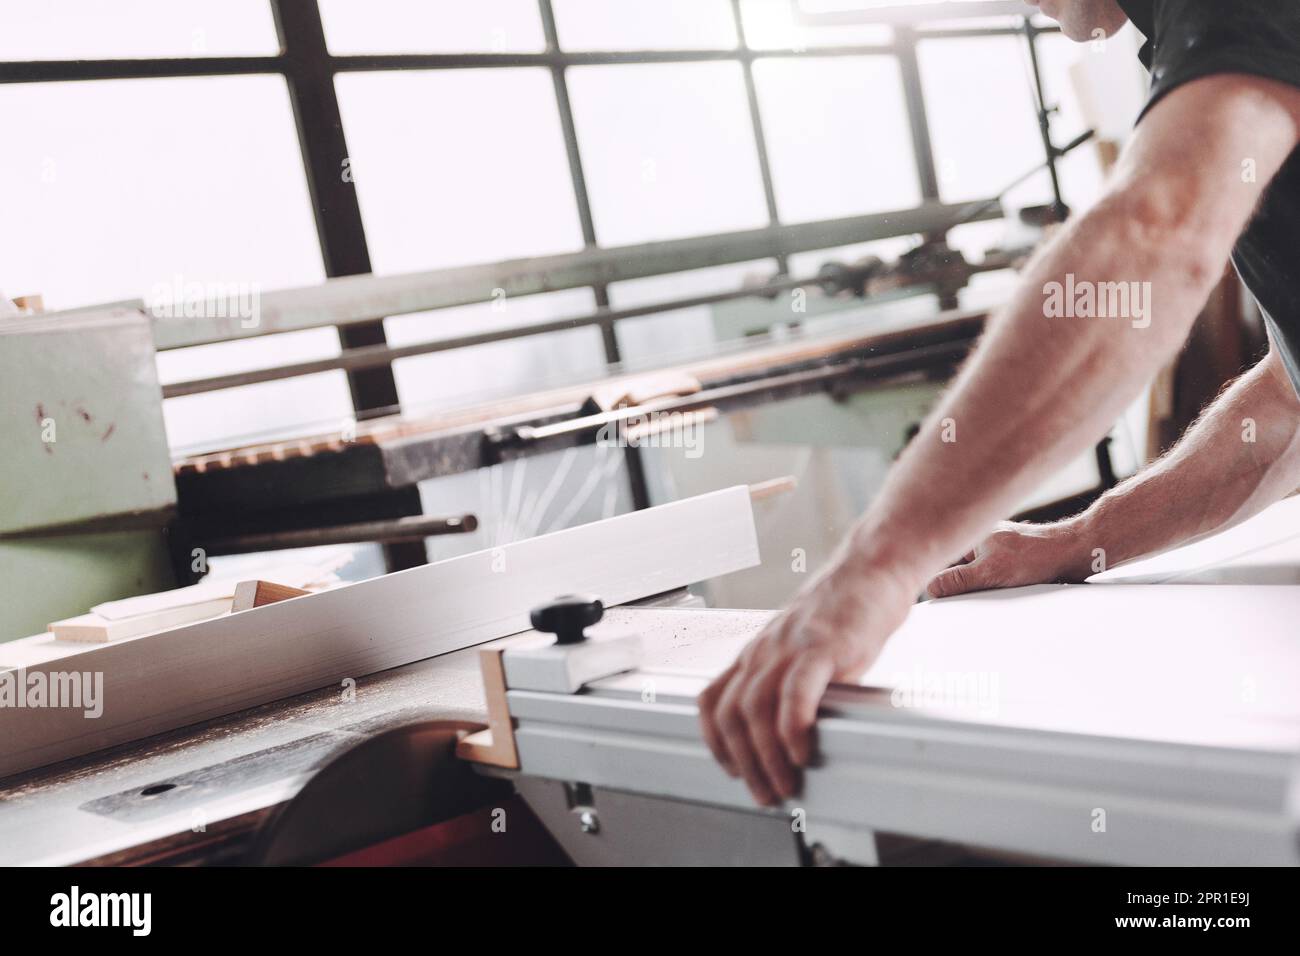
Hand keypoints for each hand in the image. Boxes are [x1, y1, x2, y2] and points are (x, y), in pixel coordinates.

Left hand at [697, 557, 915, 805]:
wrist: (873, 566)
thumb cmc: (844, 608)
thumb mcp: (804, 648)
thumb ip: (793, 683)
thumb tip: (794, 731)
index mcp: (758, 652)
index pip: (712, 699)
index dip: (715, 741)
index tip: (732, 770)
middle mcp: (764, 650)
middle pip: (730, 713)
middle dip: (743, 763)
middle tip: (765, 794)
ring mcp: (790, 647)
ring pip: (755, 708)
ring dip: (766, 756)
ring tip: (785, 784)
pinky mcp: (822, 645)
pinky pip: (795, 691)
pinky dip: (792, 728)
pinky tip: (802, 751)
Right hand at [925, 519, 1092, 597]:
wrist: (1075, 553)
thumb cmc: (1038, 557)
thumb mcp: (991, 573)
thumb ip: (959, 581)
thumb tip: (932, 588)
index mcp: (973, 535)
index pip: (944, 561)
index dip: (943, 581)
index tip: (942, 598)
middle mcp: (984, 539)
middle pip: (961, 570)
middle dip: (967, 586)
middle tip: (981, 594)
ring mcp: (999, 548)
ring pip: (979, 574)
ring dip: (986, 587)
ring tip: (1004, 589)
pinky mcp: (1013, 558)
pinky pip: (995, 576)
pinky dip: (1000, 586)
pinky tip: (1013, 589)